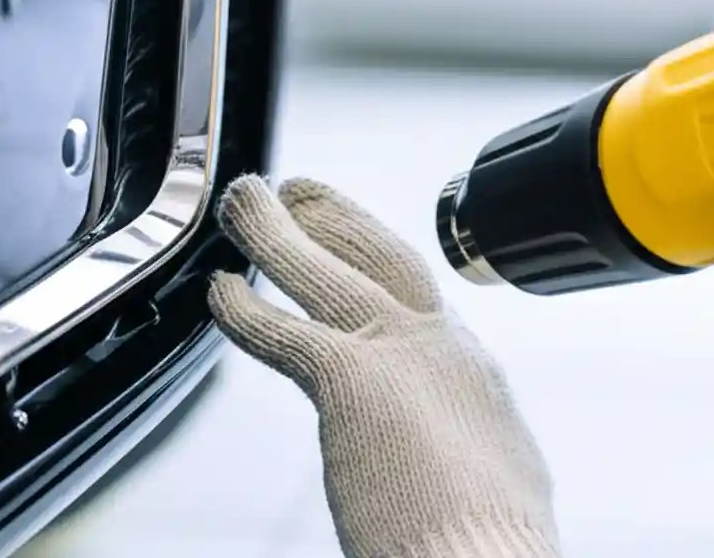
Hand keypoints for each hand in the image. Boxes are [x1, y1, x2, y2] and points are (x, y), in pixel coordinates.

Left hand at [208, 176, 559, 557]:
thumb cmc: (486, 547)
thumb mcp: (494, 477)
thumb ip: (462, 443)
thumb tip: (450, 455)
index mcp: (471, 374)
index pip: (415, 297)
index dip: (374, 260)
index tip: (347, 240)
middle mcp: (440, 348)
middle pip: (382, 257)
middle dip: (336, 217)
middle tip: (299, 191)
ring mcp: (398, 354)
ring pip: (326, 270)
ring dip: (276, 231)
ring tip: (245, 201)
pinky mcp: (350, 378)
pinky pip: (278, 328)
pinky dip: (243, 307)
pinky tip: (219, 290)